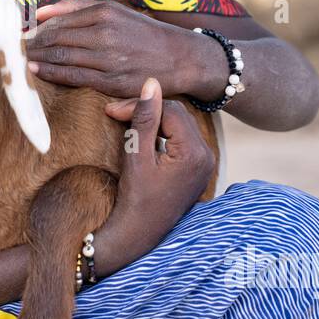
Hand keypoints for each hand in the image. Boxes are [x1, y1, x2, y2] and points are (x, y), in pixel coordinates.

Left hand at [26, 0, 227, 100]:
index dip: (35, 29)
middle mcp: (106, 33)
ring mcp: (109, 58)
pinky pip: (74, 77)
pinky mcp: (112, 81)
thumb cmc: (143, 34)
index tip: (18, 34)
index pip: (59, 20)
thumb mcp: (116, 11)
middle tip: (11, 49)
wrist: (181, 58)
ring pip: (61, 57)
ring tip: (19, 60)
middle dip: (32, 44)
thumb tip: (41, 12)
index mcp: (105, 13)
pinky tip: (37, 72)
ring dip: (37, 59)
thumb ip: (78, 8)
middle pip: (56, 38)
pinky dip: (52, 74)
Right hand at [93, 77, 215, 276]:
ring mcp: (204, 164)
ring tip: (125, 122)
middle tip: (116, 113)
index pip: (170, 110)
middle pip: (177, 115)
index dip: (140, 105)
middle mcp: (207, 156)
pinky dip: (162, 133)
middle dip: (148, 111)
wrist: (138, 234)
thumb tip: (151, 84)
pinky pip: (181, 139)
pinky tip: (142, 137)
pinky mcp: (197, 169)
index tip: (111, 110)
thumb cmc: (134, 198)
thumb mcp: (137, 155)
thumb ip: (145, 118)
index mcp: (196, 153)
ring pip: (178, 125)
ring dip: (154, 120)